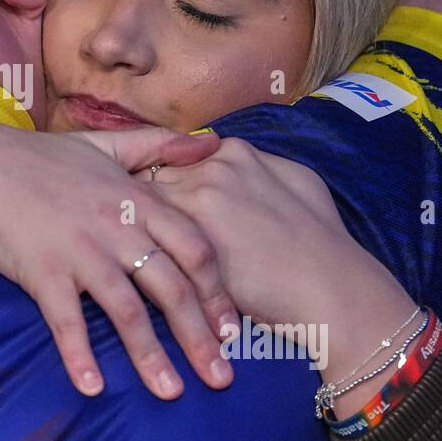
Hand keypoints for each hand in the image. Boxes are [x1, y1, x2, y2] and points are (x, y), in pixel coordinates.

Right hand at [0, 110, 236, 399]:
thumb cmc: (38, 156)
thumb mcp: (106, 144)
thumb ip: (159, 145)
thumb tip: (212, 144)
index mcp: (135, 200)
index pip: (194, 249)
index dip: (217, 290)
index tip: (233, 326)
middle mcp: (115, 227)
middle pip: (171, 287)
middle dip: (200, 336)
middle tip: (221, 376)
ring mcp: (79, 250)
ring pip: (126, 310)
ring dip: (151, 355)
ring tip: (171, 392)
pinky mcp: (41, 270)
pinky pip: (65, 320)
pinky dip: (79, 355)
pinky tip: (93, 388)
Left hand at [139, 138, 418, 414]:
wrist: (332, 288)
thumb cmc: (320, 243)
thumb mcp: (296, 182)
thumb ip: (257, 167)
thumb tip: (229, 160)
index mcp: (234, 152)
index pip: (172, 157)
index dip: (154, 183)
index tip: (140, 204)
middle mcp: (211, 167)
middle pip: (148, 176)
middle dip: (130, 202)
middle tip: (109, 226)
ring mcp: (199, 199)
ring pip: (140, 206)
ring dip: (125, 228)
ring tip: (112, 251)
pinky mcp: (189, 239)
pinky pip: (144, 239)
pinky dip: (130, 252)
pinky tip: (123, 272)